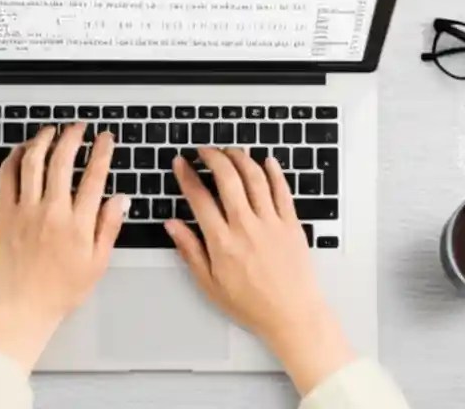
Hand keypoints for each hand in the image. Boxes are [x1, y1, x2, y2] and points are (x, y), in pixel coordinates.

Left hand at [0, 123, 128, 370]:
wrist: (22, 307)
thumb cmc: (59, 291)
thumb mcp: (97, 263)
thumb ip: (109, 227)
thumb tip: (120, 199)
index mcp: (77, 224)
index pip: (94, 176)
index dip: (102, 152)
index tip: (106, 138)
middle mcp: (51, 212)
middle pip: (62, 161)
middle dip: (73, 137)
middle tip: (79, 127)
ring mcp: (25, 210)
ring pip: (33, 162)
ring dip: (44, 139)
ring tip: (52, 129)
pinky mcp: (5, 214)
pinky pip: (7, 176)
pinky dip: (15, 157)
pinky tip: (23, 149)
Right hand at [165, 148, 354, 394]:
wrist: (292, 315)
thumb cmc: (251, 304)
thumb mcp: (210, 284)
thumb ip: (190, 251)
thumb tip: (172, 225)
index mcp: (222, 242)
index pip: (199, 198)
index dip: (187, 175)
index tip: (181, 163)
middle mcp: (246, 226)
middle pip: (228, 178)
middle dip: (213, 157)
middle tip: (204, 150)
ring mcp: (271, 223)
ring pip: (255, 178)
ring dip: (241, 158)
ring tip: (230, 151)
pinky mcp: (291, 224)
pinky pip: (282, 190)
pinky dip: (274, 172)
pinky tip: (267, 161)